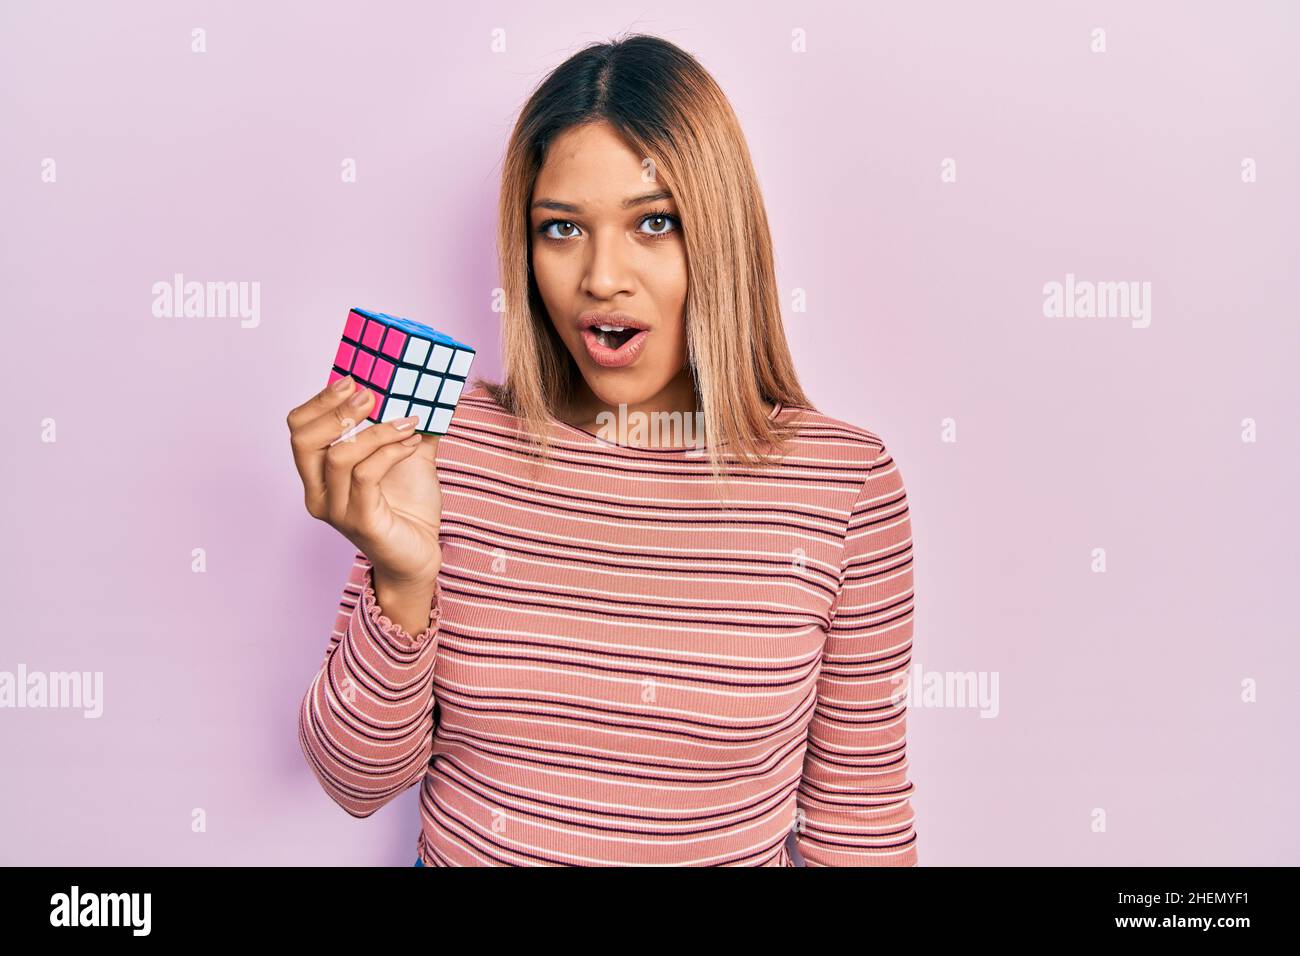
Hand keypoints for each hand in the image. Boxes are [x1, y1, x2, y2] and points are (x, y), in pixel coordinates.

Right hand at [287, 376, 442, 585]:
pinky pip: (366, 476)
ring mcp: (337, 510)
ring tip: (407, 421)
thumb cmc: (408, 508)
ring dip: (376, 431)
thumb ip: (406, 424)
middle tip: (371, 394)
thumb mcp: (407, 456)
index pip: (299, 429)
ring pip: (339, 456)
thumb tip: (424, 387)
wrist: (420, 555)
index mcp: (319, 475)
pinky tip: (412, 442)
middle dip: (337, 410)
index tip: (352, 380)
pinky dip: (390, 452)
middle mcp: (319, 493)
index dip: (320, 400)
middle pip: (303, 441)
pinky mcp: (361, 522)